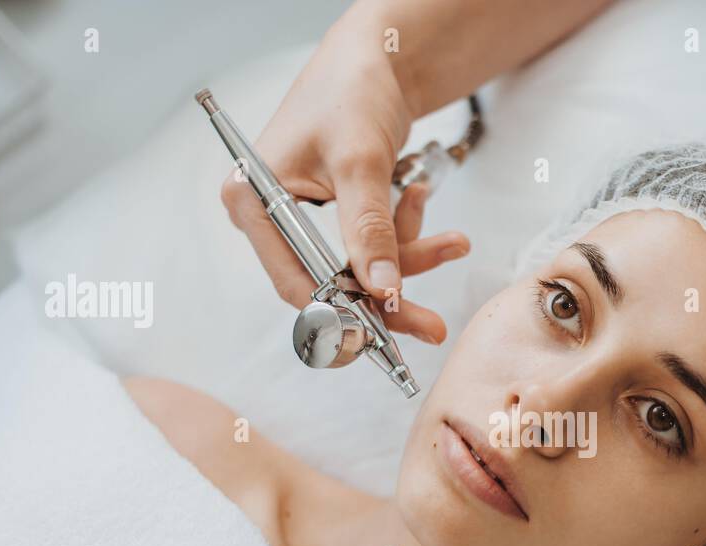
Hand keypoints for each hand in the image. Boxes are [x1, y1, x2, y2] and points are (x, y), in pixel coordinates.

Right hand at [219, 30, 467, 344]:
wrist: (376, 59)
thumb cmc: (352, 91)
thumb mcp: (361, 162)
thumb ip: (369, 229)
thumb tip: (382, 290)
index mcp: (253, 200)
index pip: (294, 280)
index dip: (342, 310)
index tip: (388, 326)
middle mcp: (269, 216)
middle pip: (330, 284)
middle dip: (387, 295)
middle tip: (431, 325)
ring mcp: (303, 219)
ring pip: (359, 268)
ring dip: (408, 256)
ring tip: (453, 241)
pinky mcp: (334, 217)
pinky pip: (372, 246)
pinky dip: (403, 232)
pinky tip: (417, 197)